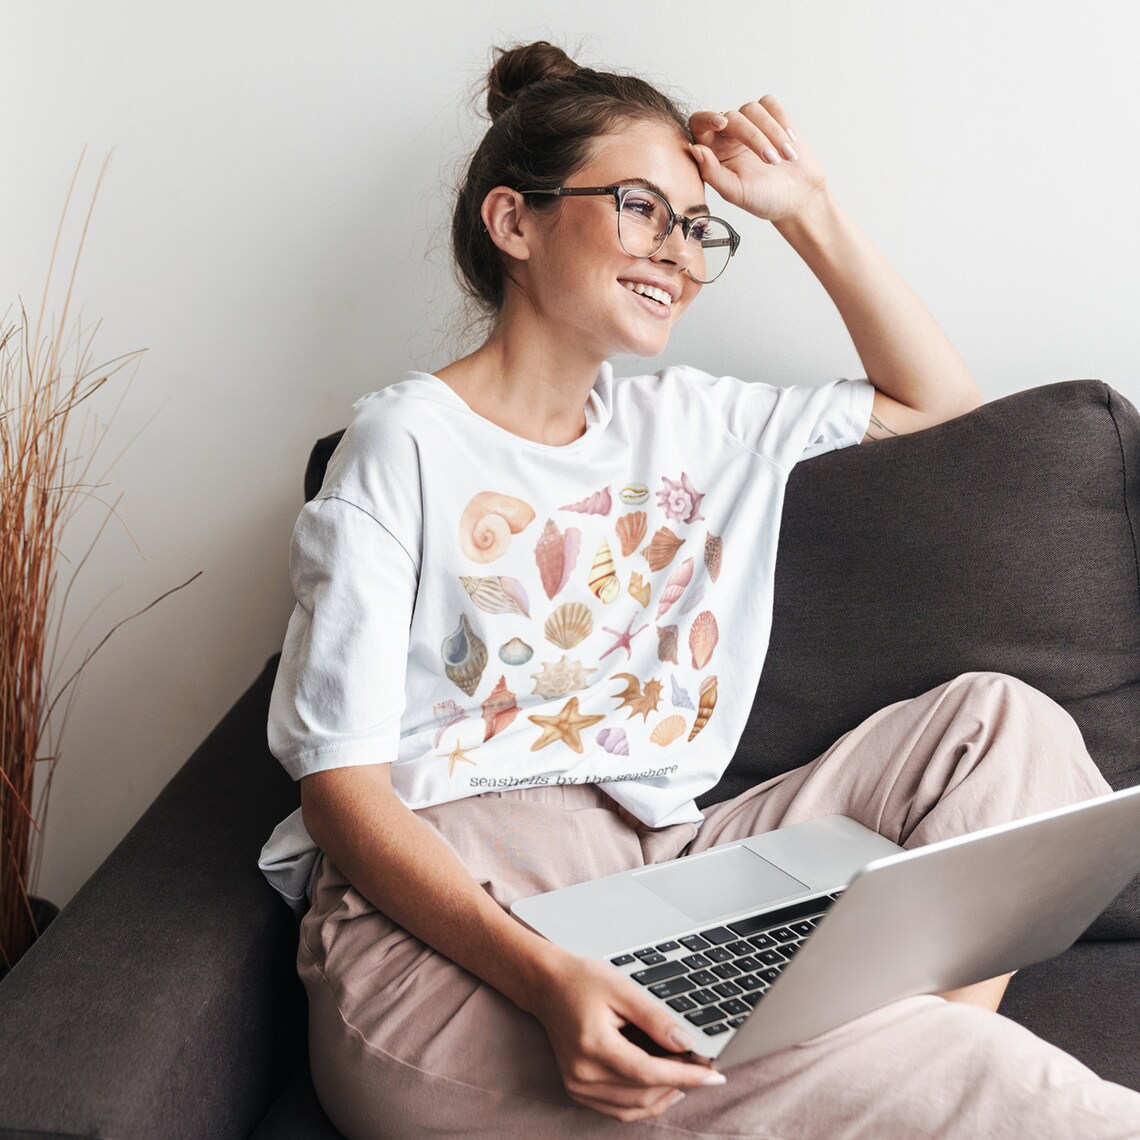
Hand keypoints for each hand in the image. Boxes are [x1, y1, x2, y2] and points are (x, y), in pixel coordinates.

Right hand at [528, 951, 725, 1121]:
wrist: (547, 986)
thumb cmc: (582, 981)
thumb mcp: (621, 988)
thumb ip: (655, 1018)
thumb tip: (686, 1044)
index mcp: (593, 1045)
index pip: (648, 1072)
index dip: (685, 1076)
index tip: (714, 1074)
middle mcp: (582, 1073)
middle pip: (643, 1093)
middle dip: (680, 1084)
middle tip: (704, 1068)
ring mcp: (578, 1086)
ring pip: (633, 1108)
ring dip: (665, 1096)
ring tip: (688, 1078)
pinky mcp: (578, 1090)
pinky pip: (618, 1110)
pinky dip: (645, 1103)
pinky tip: (664, 1088)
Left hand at [689, 96, 826, 223]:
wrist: (799, 198)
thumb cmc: (764, 199)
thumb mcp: (735, 192)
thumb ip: (712, 173)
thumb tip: (695, 149)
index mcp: (714, 153)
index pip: (699, 124)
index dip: (706, 119)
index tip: (721, 123)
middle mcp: (728, 136)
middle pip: (732, 117)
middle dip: (754, 137)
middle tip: (772, 161)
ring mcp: (750, 124)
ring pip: (752, 109)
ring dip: (772, 132)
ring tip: (785, 158)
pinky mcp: (770, 117)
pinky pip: (770, 103)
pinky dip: (781, 120)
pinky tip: (790, 141)